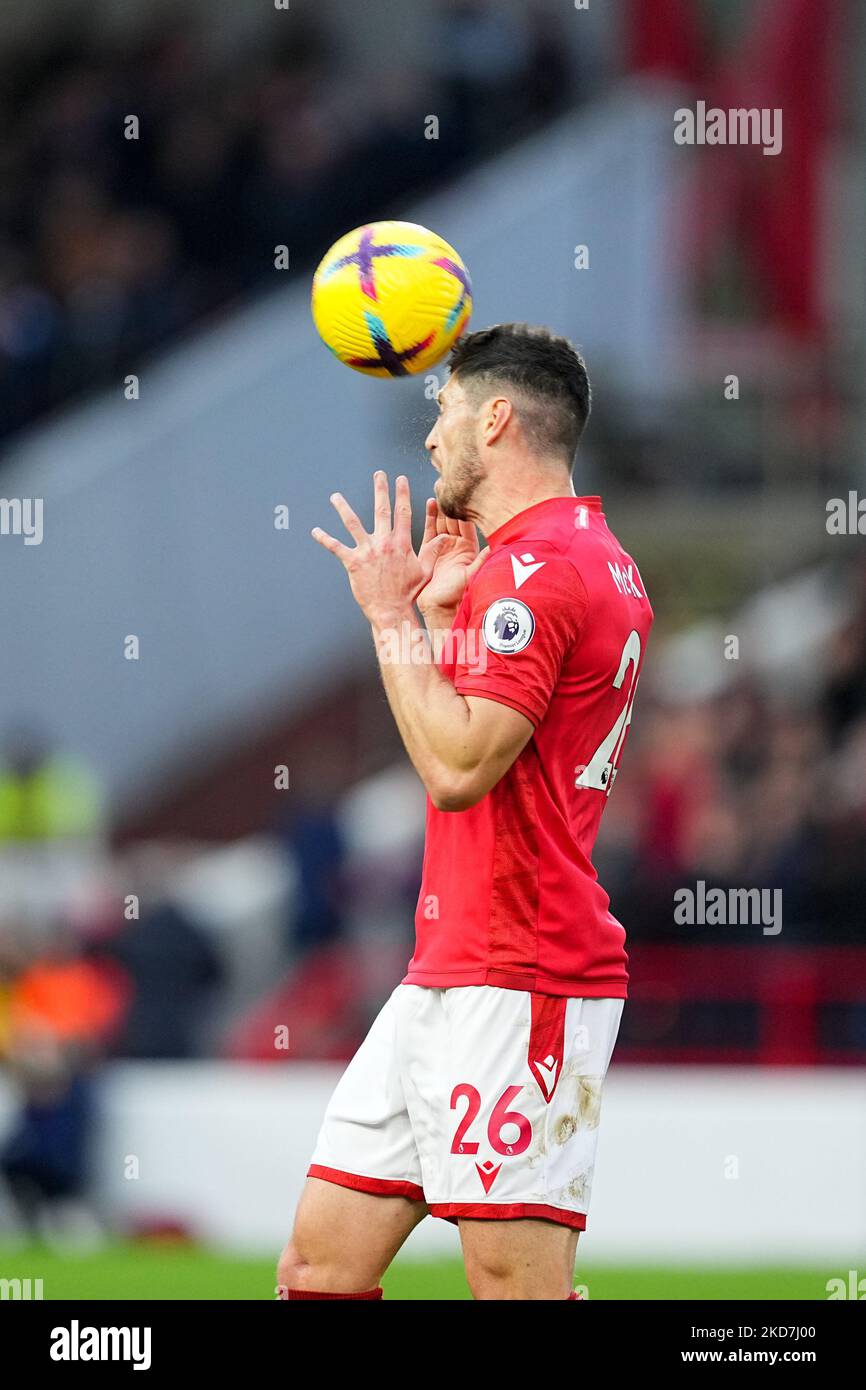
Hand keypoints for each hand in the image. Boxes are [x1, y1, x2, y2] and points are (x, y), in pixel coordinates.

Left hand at [312, 472, 448, 625]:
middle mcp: (384, 543)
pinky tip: (315, 531)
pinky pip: (336, 547)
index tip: (401, 479)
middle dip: (380, 490)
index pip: (403, 512)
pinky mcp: (353, 562)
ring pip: (353, 523)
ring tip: (335, 496)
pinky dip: (325, 538)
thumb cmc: (408, 592)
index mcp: (401, 543)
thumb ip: (432, 552)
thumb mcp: (425, 570)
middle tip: (379, 474)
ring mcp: (367, 551)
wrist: (391, 609)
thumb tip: (444, 538)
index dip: (402, 494)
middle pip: (381, 510)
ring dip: (343, 508)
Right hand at [416, 499, 488, 621]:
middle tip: (451, 483)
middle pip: (454, 519)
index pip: (468, 524)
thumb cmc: (457, 595)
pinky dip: (430, 517)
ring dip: (442, 506)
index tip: (465, 492)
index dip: (466, 508)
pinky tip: (431, 503)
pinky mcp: (429, 552)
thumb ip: (483, 561)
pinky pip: (430, 531)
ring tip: (440, 487)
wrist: (438, 608)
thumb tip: (497, 548)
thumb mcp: (473, 576)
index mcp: (469, 550)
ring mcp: (443, 548)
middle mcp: (457, 547)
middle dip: (452, 501)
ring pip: (442, 522)